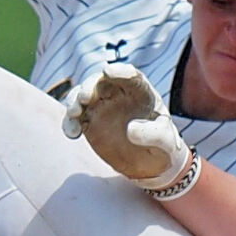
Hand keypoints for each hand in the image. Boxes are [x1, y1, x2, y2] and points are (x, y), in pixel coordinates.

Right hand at [62, 63, 189, 189]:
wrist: (150, 164)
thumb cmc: (163, 147)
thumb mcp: (165, 142)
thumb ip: (152, 134)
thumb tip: (130, 129)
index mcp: (141, 93)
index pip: (131, 76)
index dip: (119, 71)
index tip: (107, 71)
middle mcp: (119, 95)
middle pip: (101, 82)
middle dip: (90, 86)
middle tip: (85, 98)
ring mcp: (102, 107)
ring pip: (82, 95)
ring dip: (74, 101)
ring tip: (75, 114)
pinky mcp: (89, 122)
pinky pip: (75, 118)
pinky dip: (69, 122)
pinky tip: (73, 134)